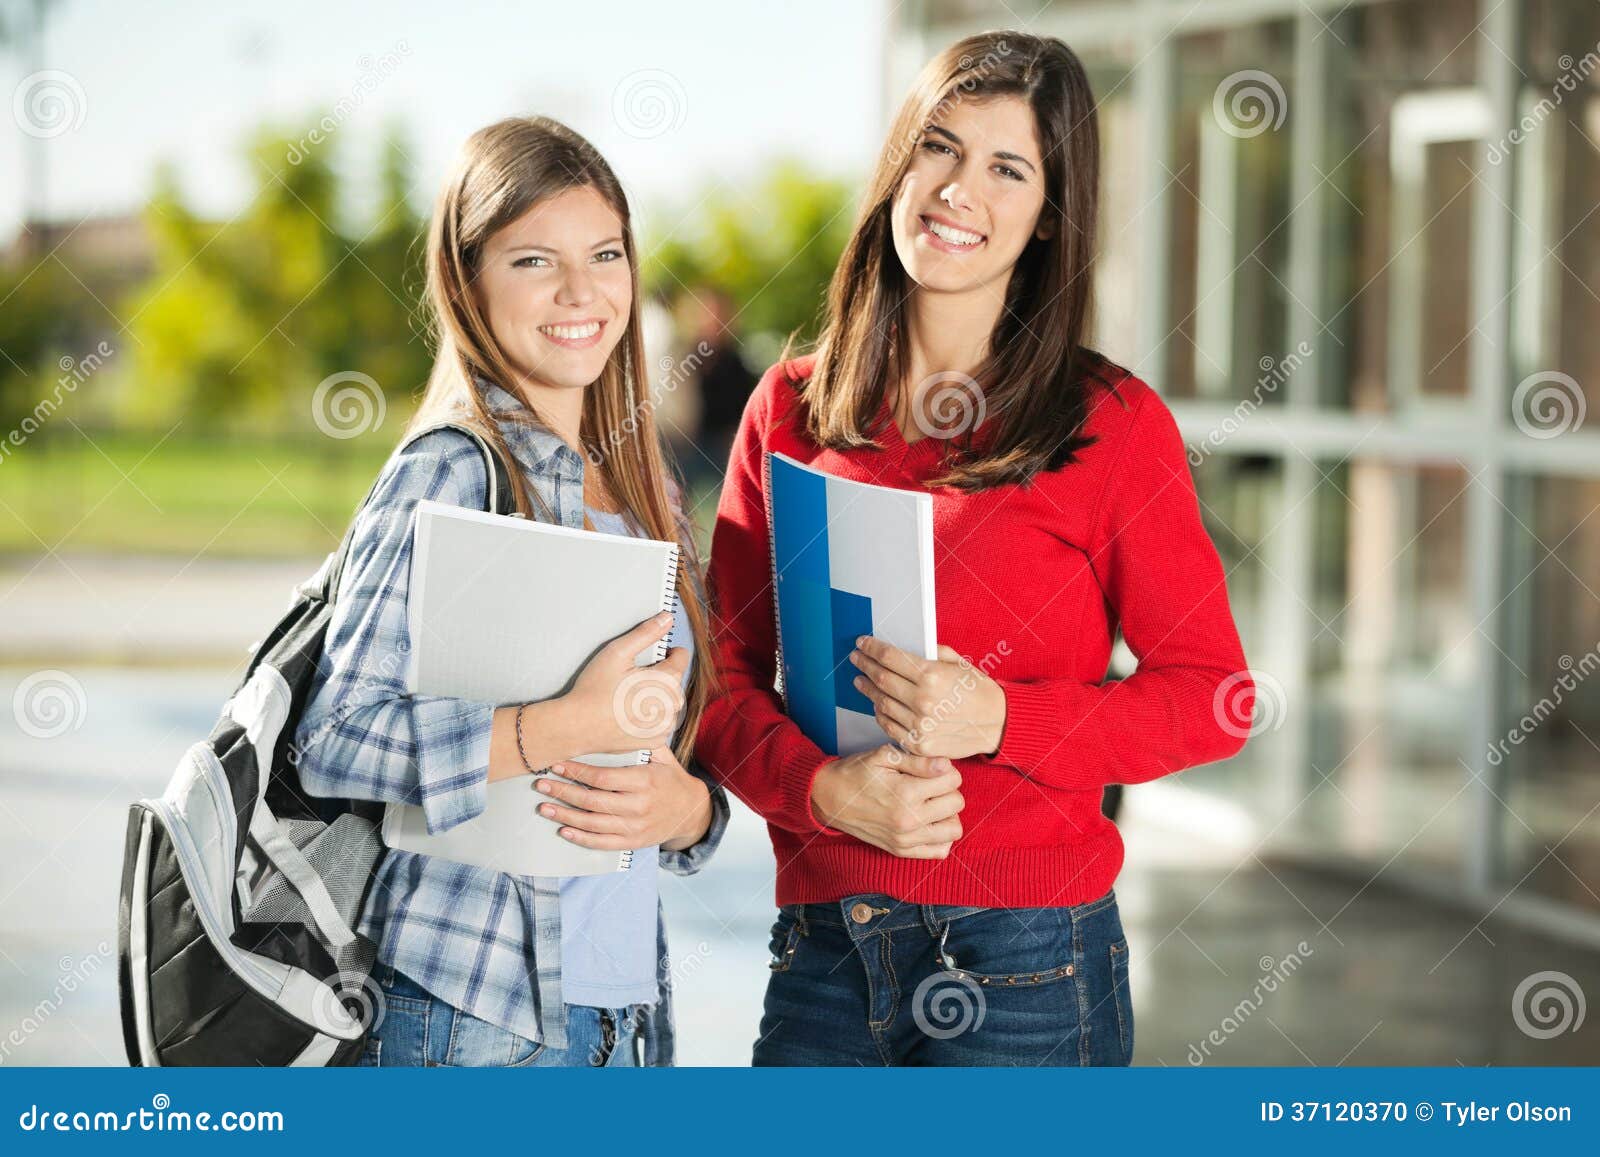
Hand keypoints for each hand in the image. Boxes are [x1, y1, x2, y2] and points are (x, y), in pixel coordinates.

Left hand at [533, 748, 711, 851]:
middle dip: (563, 792)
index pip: (602, 777)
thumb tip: (620, 718)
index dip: (577, 772)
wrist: (692, 811)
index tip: (557, 764)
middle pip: (592, 801)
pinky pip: (603, 843)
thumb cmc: (671, 778)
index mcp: (645, 780)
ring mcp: (636, 827)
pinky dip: (581, 839)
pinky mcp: (633, 843)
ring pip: (593, 823)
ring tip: (543, 807)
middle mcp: (639, 806)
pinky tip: (564, 831)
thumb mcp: (663, 756)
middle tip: (541, 784)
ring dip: (564, 816)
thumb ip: (641, 741)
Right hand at [564, 612, 688, 756]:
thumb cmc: (593, 690)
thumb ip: (646, 633)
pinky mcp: (654, 741)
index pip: (682, 657)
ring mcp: (663, 726)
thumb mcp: (617, 652)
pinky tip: (631, 715)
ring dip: (658, 699)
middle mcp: (671, 705)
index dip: (666, 653)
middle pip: (675, 681)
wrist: (576, 726)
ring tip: (630, 698)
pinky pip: (662, 726)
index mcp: (666, 680)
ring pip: (670, 704)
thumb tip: (667, 618)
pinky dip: (651, 720)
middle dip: (660, 677)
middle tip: (632, 679)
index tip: (650, 658)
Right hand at [809, 743, 963, 858]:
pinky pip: (939, 851)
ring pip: (954, 830)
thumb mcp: (884, 756)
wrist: (828, 798)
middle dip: (948, 790)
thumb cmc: (856, 773)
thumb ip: (918, 761)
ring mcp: (906, 839)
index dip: (945, 769)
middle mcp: (909, 820)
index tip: (931, 768)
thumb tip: (947, 766)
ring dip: (948, 814)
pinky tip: (927, 822)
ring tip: (931, 803)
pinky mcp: (901, 851)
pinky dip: (940, 836)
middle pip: (957, 803)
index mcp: (906, 793)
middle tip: (930, 784)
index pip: (953, 780)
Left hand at [849, 637, 1006, 759]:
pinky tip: (877, 704)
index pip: (890, 658)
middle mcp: (922, 701)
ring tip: (861, 680)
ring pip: (881, 704)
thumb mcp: (957, 662)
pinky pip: (889, 727)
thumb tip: (902, 647)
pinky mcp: (919, 744)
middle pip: (881, 680)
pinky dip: (880, 714)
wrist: (997, 724)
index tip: (862, 643)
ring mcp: (919, 726)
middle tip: (856, 658)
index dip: (872, 648)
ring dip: (867, 690)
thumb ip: (929, 653)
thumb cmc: (977, 690)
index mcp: (931, 676)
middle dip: (865, 665)